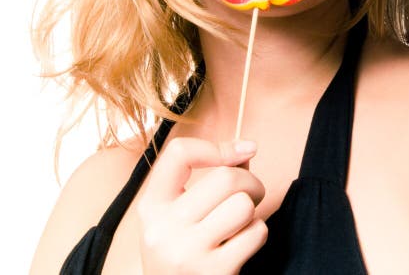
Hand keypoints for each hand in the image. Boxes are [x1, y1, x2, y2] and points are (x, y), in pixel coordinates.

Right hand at [135, 137, 267, 273]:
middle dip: (250, 181)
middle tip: (251, 193)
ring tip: (243, 220)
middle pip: (225, 178)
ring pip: (243, 205)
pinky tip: (242, 243)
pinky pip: (255, 233)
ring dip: (254, 209)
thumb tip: (246, 149)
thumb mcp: (176, 216)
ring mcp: (188, 253)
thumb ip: (204, 181)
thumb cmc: (181, 252)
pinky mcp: (215, 273)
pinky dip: (257, 233)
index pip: (180, 153)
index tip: (241, 151)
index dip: (216, 146)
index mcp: (151, 205)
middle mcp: (164, 228)